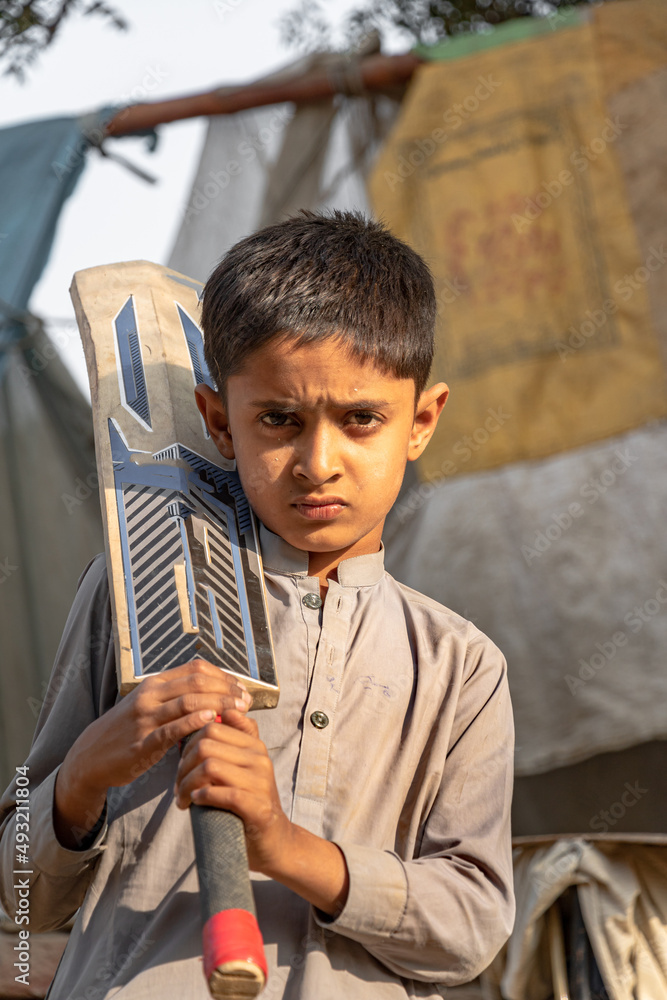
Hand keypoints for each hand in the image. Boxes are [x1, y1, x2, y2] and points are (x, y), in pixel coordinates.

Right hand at [54, 659, 251, 847]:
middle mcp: (150, 695)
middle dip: (226, 689)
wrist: (91, 756)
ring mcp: (146, 718)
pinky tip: (211, 720)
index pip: (195, 669)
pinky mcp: (143, 742)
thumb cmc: (126, 730)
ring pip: (188, 701)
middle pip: (196, 681)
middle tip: (246, 699)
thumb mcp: (148, 706)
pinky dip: (193, 722)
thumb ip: (176, 698)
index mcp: (154, 684)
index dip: (223, 676)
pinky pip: (172, 729)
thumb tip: (212, 695)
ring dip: (218, 703)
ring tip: (239, 708)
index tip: (241, 687)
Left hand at [174, 710, 291, 875]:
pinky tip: (196, 802)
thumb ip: (234, 740)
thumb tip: (223, 713)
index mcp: (254, 745)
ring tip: (183, 798)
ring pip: (210, 767)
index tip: (183, 765)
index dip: (189, 745)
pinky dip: (204, 796)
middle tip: (178, 786)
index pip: (213, 727)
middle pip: (206, 746)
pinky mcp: (258, 807)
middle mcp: (259, 758)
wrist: (273, 838)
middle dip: (184, 766)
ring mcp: (261, 782)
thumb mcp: (244, 766)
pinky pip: (224, 794)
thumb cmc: (250, 801)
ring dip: (188, 784)